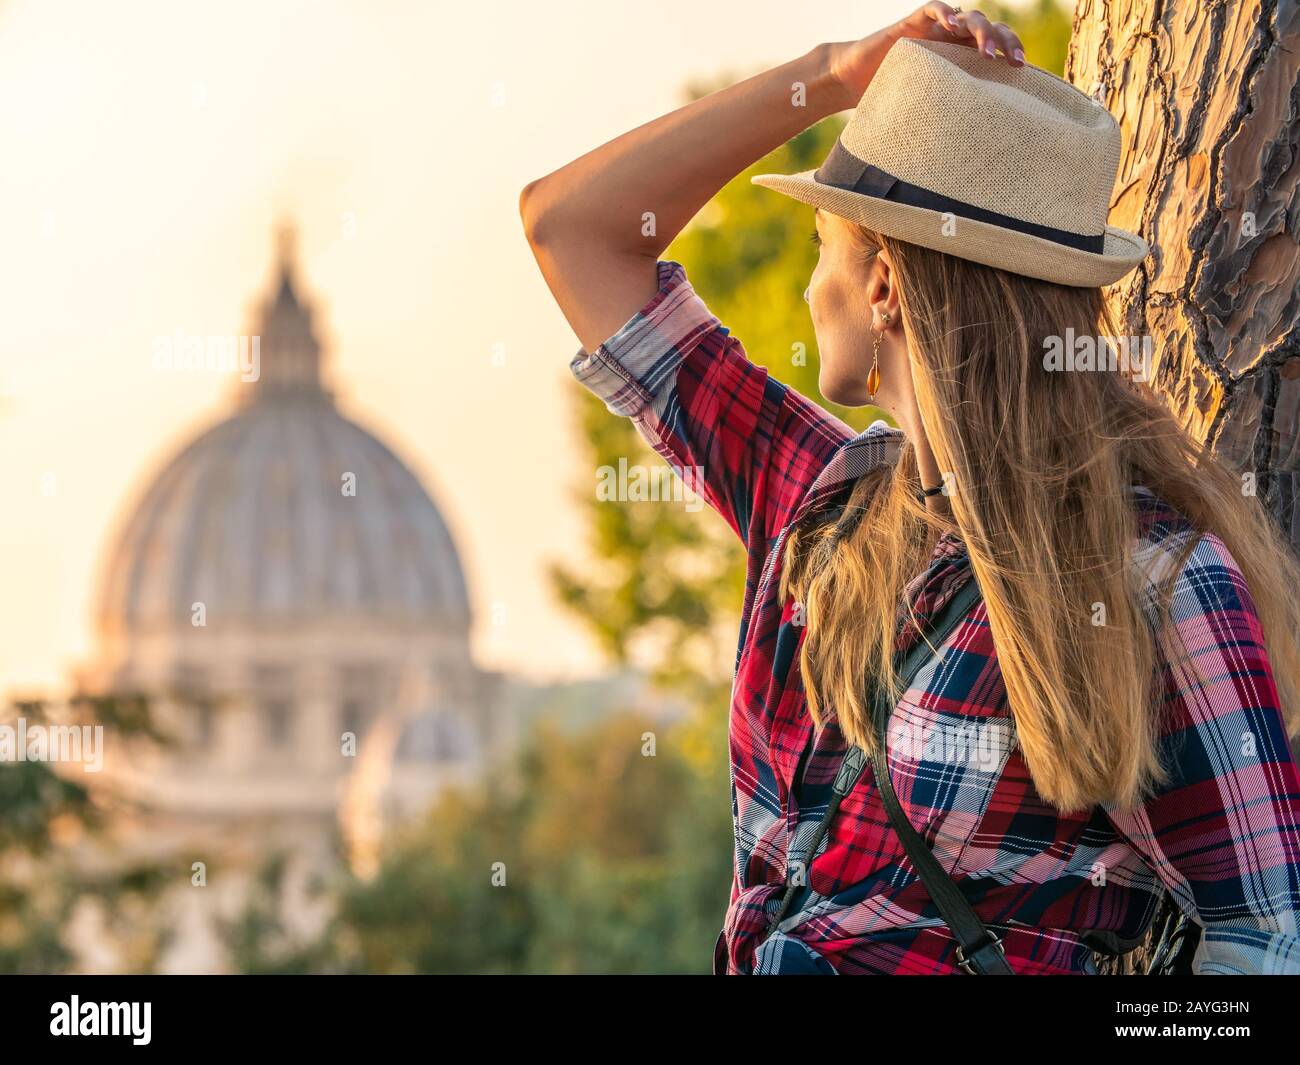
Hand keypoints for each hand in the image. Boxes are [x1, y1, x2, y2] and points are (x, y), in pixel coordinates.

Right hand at [827, 3, 1025, 101]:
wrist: (854, 81)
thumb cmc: (891, 99)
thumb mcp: (928, 107)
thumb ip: (951, 110)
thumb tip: (980, 146)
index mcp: (960, 56)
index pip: (995, 44)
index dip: (1010, 50)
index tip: (1021, 68)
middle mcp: (951, 39)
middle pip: (989, 27)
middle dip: (1005, 40)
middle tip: (1013, 61)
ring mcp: (933, 29)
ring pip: (968, 16)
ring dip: (981, 31)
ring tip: (986, 51)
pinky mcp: (912, 22)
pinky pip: (933, 8)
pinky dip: (944, 13)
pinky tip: (951, 25)